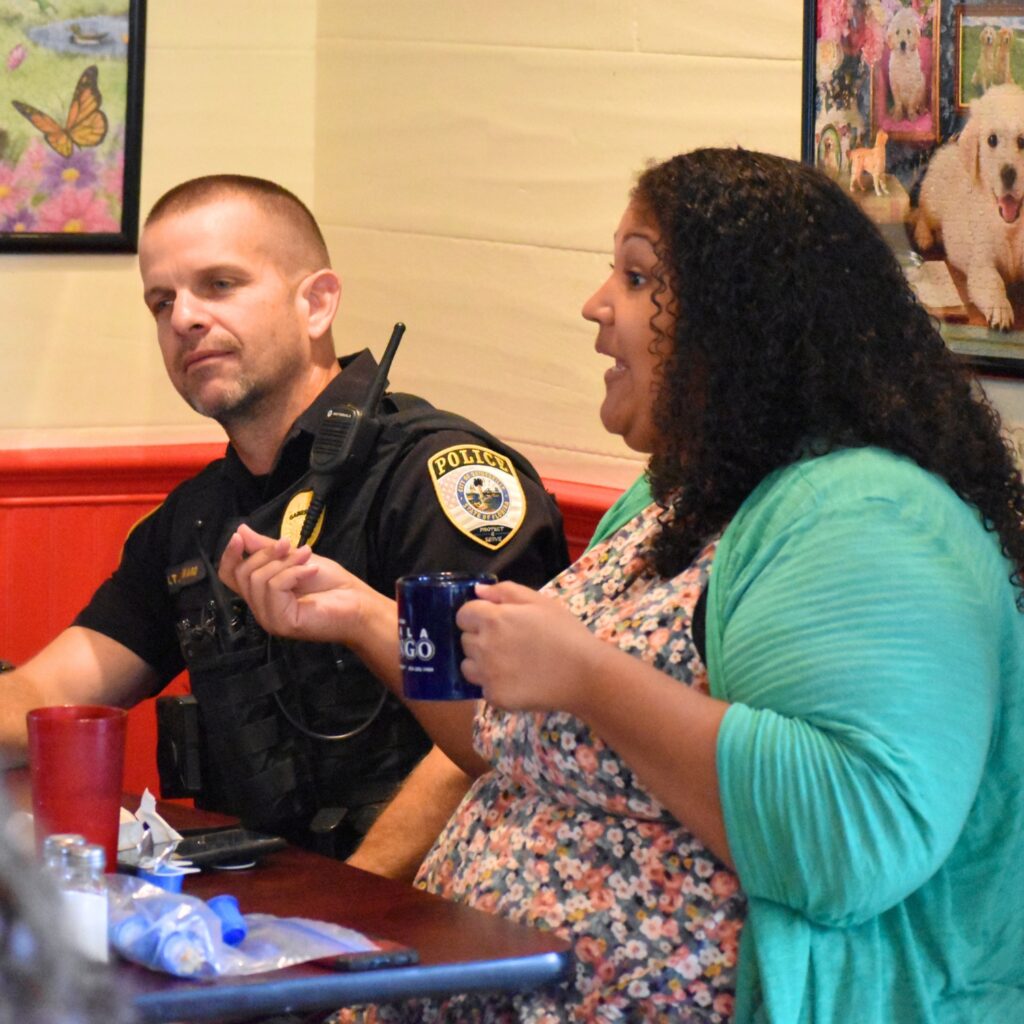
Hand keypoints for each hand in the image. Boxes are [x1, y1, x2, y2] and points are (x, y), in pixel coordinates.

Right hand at [217, 524, 379, 644]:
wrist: (359, 603)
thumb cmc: (333, 584)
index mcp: (262, 593)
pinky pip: (274, 588)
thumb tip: (241, 531)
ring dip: (285, 563)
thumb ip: (268, 548)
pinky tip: (311, 570)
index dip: (229, 555)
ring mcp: (270, 618)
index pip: (230, 576)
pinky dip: (293, 573)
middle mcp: (262, 608)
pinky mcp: (281, 622)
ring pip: (258, 580)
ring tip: (307, 559)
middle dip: (268, 554)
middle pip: (243, 574)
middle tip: (294, 547)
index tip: (238, 536)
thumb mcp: (296, 558)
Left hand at [457, 582, 600, 713]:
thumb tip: (478, 590)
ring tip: (508, 663)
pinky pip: (483, 688)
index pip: (463, 615)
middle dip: (480, 638)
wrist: (584, 674)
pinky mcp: (494, 697)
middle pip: (465, 640)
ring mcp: (487, 674)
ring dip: (480, 662)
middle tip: (507, 642)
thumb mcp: (540, 601)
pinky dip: (495, 684)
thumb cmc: (565, 632)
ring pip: (468, 665)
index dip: (476, 616)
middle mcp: (483, 646)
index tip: (493, 621)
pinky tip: (516, 680)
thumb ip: (505, 591)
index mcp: (493, 619)